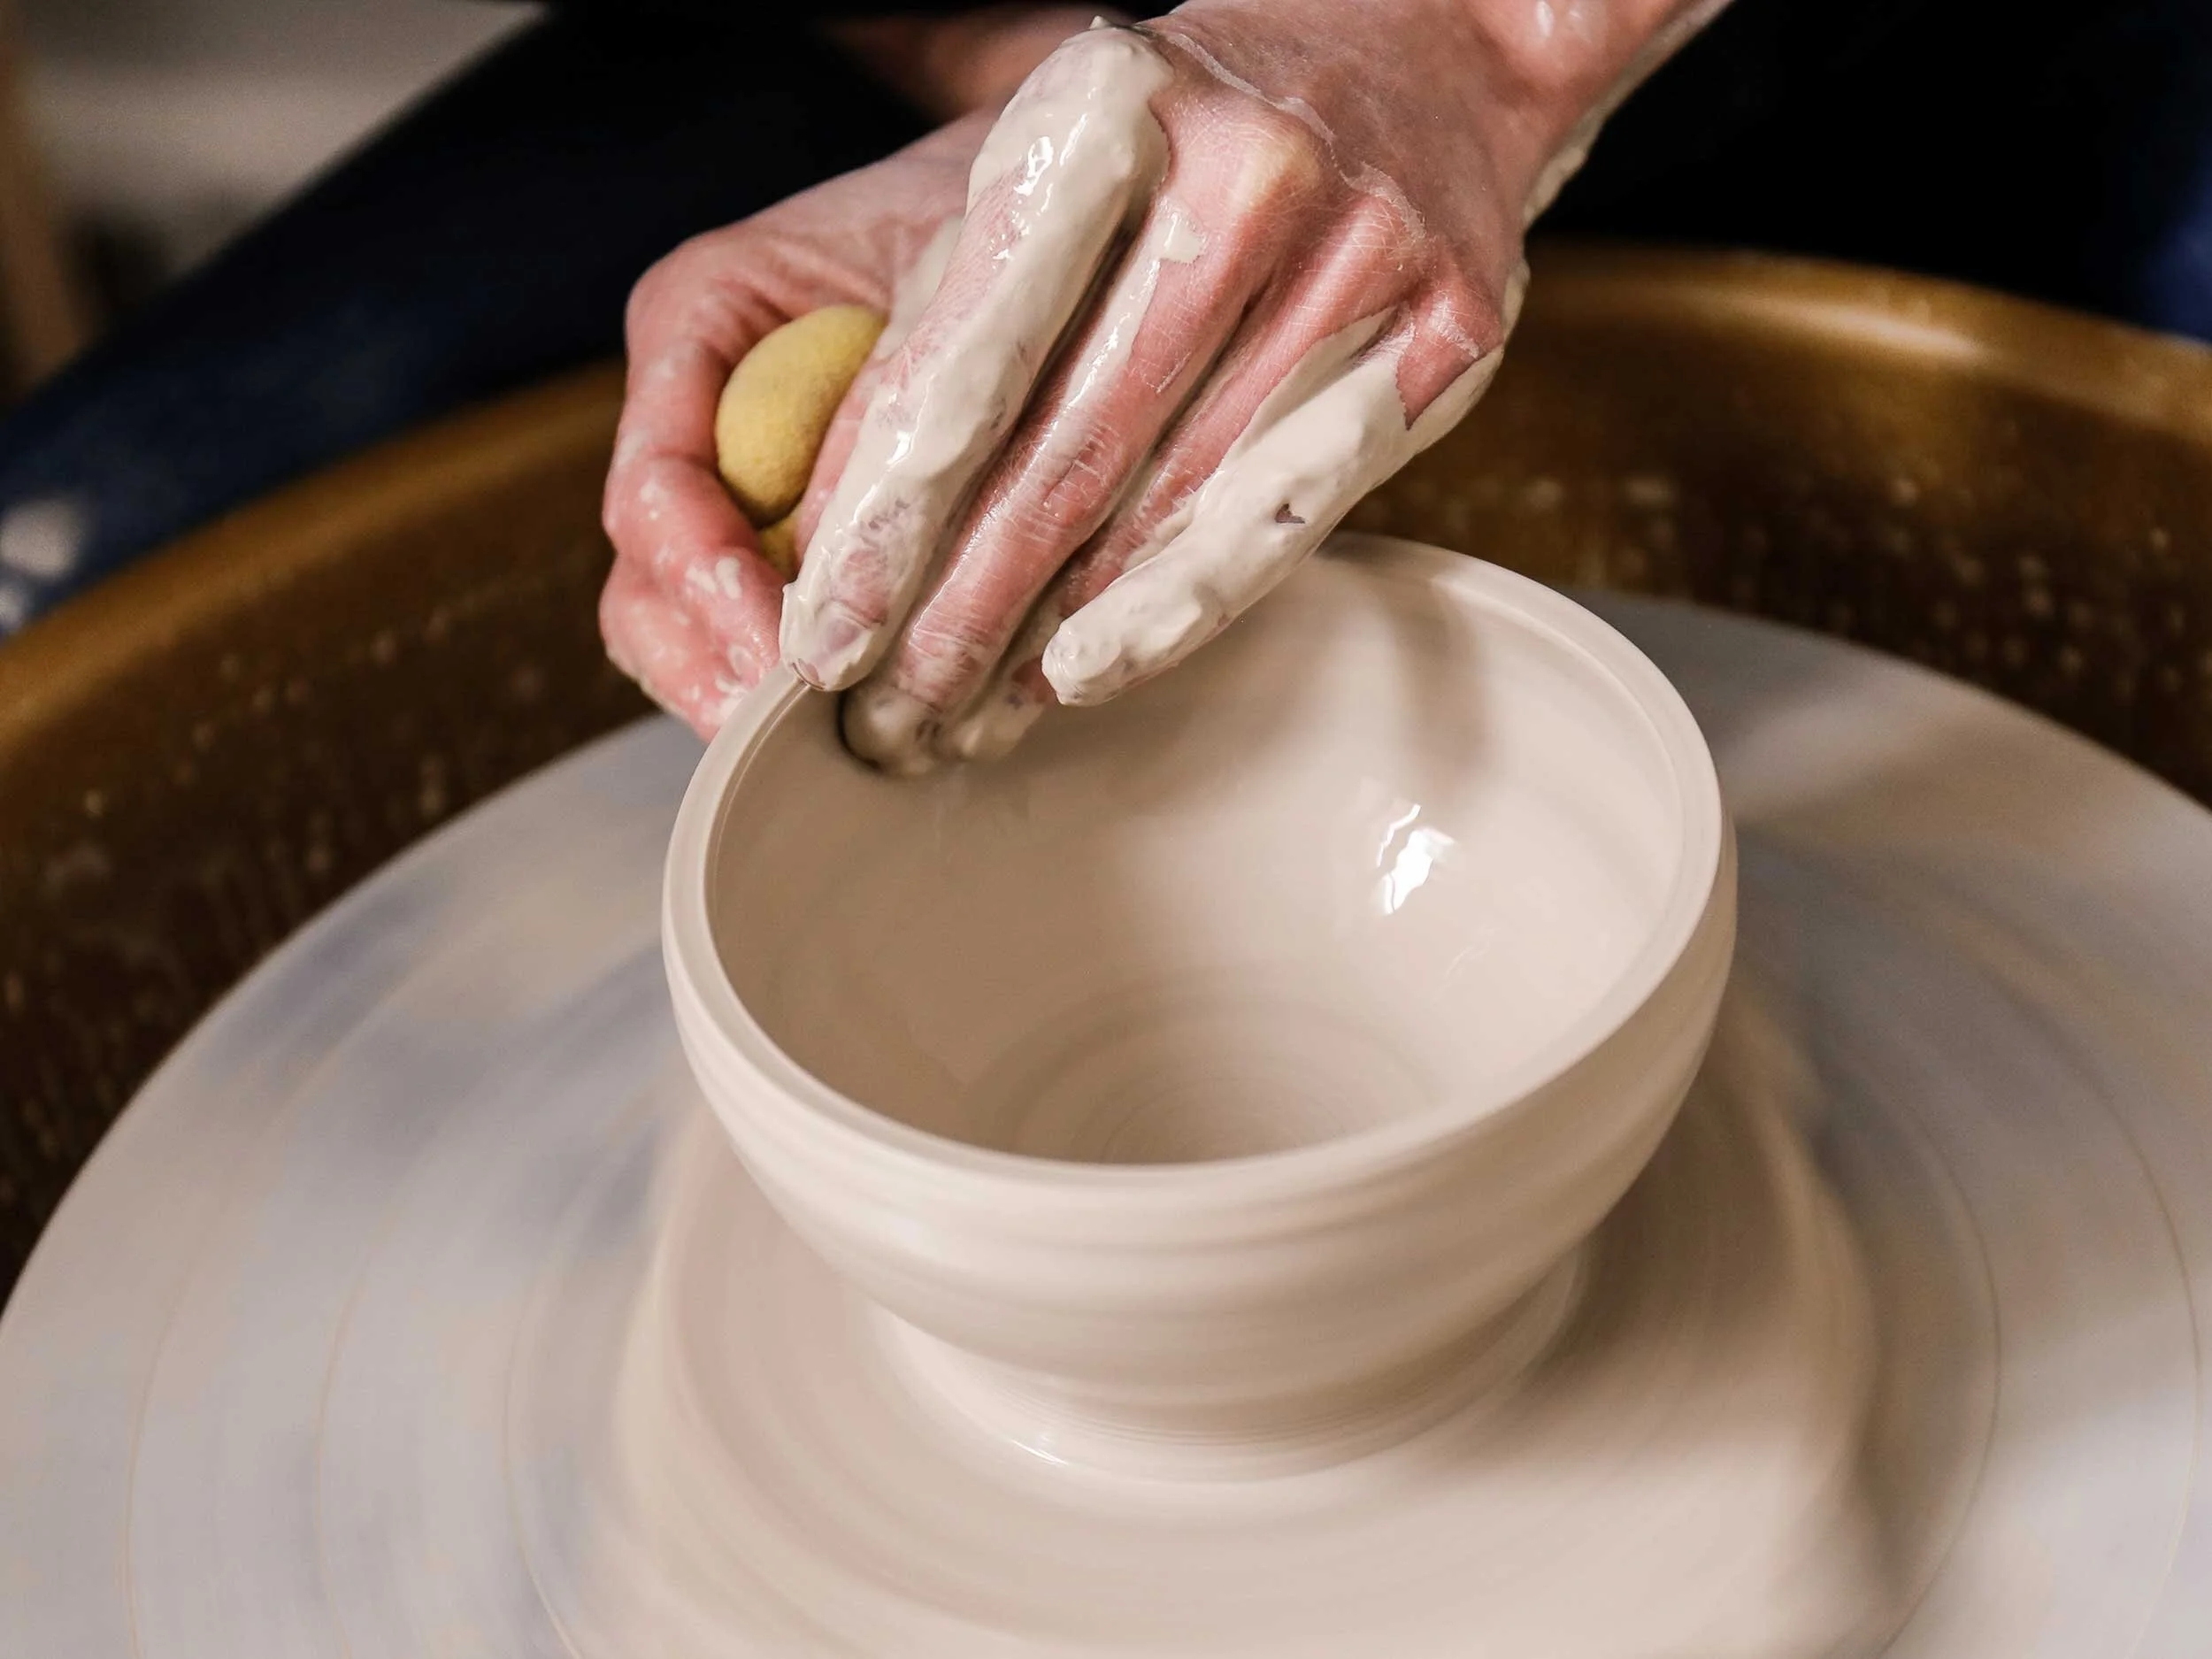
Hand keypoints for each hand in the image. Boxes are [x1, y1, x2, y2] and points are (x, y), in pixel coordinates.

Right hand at [597, 119, 976, 734]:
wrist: (1050, 191)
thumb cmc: (990, 206)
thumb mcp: (946, 272)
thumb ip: (893, 397)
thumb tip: (870, 551)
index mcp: (698, 322)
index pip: (659, 489)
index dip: (711, 583)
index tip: (785, 650)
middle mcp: (697, 414)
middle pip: (647, 583)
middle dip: (715, 667)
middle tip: (792, 731)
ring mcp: (738, 488)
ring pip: (691, 628)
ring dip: (754, 697)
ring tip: (836, 745)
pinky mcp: (798, 542)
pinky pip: (774, 632)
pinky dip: (816, 681)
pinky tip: (882, 715)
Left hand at [784, 0, 1722, 771]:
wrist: (1427, 45)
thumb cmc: (1191, 123)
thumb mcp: (1044, 164)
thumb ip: (942, 315)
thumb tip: (840, 519)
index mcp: (1109, 106)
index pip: (970, 362)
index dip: (887, 523)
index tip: (825, 637)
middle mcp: (1242, 176)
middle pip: (1064, 458)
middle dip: (956, 612)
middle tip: (885, 715)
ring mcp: (1359, 259)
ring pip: (1165, 508)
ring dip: (1047, 638)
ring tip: (965, 718)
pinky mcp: (1444, 338)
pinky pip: (1281, 520)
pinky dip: (1174, 613)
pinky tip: (1087, 676)